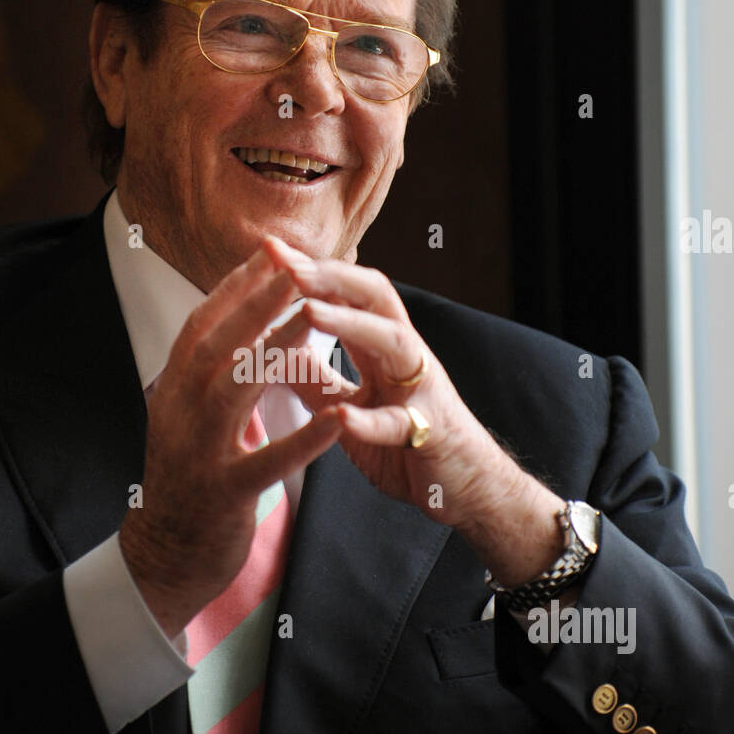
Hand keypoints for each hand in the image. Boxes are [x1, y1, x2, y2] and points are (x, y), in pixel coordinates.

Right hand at [118, 247, 341, 638]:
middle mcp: (177, 415)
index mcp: (172, 393)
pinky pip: (265, 462)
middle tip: (296, 265)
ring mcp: (196, 455)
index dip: (234, 287)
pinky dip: (301, 440)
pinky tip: (334, 420)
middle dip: (256, 301)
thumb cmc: (188, 482)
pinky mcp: (222, 494)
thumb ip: (210, 379)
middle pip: (216, 345)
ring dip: (275, 349)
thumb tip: (238, 329)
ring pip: (235, 390)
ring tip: (314, 318)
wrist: (165, 555)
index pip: (201, 327)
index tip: (269, 253)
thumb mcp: (189, 420)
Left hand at [262, 237, 566, 585]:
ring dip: (351, 325)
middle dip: (331, 276)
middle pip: (375, 298)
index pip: (348, 293)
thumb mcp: (348, 404)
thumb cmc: (406, 439)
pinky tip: (341, 416)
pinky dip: (369, 421)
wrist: (466, 486)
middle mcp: (407, 358)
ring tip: (309, 310)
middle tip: (286, 261)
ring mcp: (421, 392)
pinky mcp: (429, 434)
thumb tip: (267, 349)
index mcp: (383, 347)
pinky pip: (400, 424)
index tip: (268, 247)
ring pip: (394, 343)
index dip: (311, 270)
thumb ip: (312, 377)